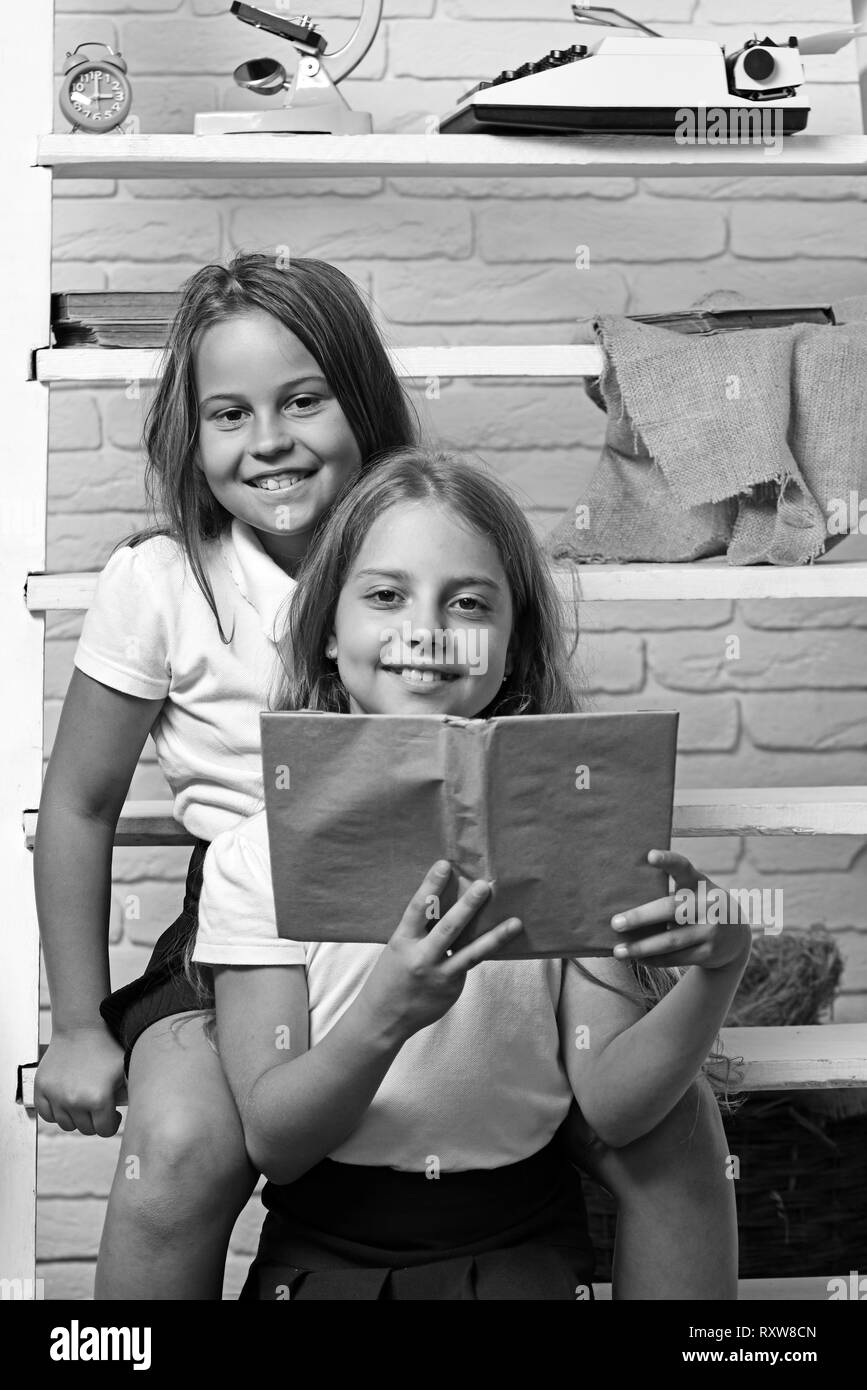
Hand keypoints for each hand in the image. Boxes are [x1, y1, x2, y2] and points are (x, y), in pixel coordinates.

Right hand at [34, 1025, 124, 1136]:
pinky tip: (67, 1101)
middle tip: (99, 1106)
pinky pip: (46, 1114)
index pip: (105, 1130)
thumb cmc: (107, 1047)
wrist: (81, 1028)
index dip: (112, 1123)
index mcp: (98, 1099)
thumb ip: (133, 1094)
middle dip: (94, 1120)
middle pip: (85, 1129)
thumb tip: (143, 1114)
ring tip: (84, 1102)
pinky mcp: (41, 1088)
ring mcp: (55, 1095)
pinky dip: (56, 1112)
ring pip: (66, 1124)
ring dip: (76, 1117)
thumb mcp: (125, 1071)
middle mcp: (74, 1100)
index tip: (113, 1115)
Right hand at [358, 860, 522, 1042]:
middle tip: (485, 886)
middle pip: (448, 928)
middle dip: (468, 906)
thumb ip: (419, 931)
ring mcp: (439, 976)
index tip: (444, 865)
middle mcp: (421, 958)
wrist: (383, 1019)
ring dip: (495, 936)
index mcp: (402, 942)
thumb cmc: (390, 976)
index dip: (431, 885)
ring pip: (471, 953)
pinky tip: (500, 939)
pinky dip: (482, 951)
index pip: (418, 908)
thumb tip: (446, 905)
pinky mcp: (453, 989)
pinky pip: (469, 965)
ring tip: (516, 923)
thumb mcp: (398, 949)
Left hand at [610, 849, 750, 970]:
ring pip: (670, 941)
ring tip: (618, 951)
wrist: (737, 938)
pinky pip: (675, 958)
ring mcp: (711, 931)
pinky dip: (654, 959)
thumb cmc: (700, 907)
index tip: (650, 855)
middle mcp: (709, 906)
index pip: (684, 868)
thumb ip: (669, 891)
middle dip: (640, 917)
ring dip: (641, 947)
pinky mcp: (709, 954)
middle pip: (670, 910)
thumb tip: (624, 901)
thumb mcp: (694, 892)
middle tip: (615, 923)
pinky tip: (637, 959)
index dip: (668, 861)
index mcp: (700, 884)